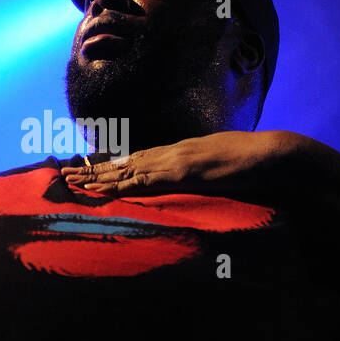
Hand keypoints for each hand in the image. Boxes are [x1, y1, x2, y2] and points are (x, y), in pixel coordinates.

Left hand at [60, 130, 304, 202]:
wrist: (273, 155)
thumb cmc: (253, 164)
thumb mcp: (221, 169)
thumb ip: (204, 173)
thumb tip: (196, 179)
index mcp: (181, 152)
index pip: (139, 161)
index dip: (112, 168)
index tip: (89, 172)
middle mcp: (174, 152)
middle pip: (125, 164)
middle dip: (95, 171)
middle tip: (66, 176)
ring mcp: (177, 160)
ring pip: (129, 170)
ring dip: (98, 178)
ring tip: (73, 182)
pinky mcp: (184, 171)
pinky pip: (148, 180)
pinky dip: (123, 184)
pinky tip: (104, 188)